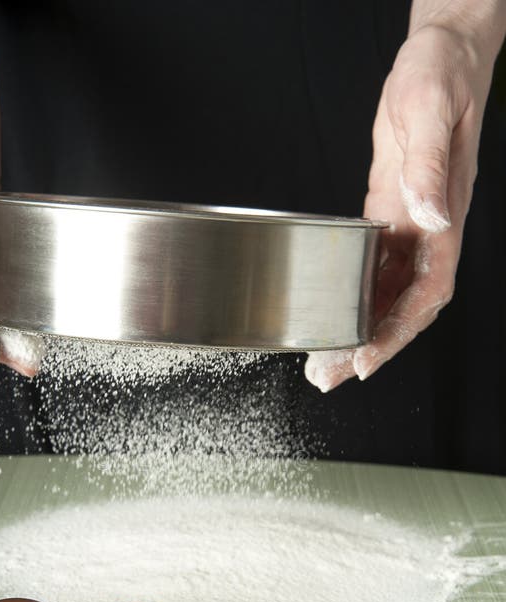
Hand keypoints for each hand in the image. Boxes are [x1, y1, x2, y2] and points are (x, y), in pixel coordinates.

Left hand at [305, 14, 503, 391]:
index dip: (398, 332)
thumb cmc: (439, 77)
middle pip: (402, 308)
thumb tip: (431, 218)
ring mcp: (409, 228)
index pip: (426, 293)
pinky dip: (355, 298)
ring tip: (323, 362)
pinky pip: (374, 270)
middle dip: (369, 348)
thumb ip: (430, 168)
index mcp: (444, 217)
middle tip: (328, 377)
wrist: (439, 57)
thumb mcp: (429, 112)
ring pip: (386, 296)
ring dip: (358, 332)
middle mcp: (428, 232)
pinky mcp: (389, 216)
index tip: (366, 360)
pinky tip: (332, 316)